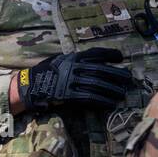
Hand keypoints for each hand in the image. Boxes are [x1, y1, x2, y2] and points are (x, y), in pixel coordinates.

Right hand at [15, 48, 132, 111]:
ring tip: (123, 93)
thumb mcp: (60, 60)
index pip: (95, 53)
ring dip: (112, 89)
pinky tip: (111, 104)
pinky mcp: (68, 95)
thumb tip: (95, 60)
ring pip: (97, 84)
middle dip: (116, 74)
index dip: (109, 54)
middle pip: (100, 70)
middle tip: (129, 78)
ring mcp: (70, 81)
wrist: (28, 86)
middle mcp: (73, 67)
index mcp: (72, 57)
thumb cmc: (45, 72)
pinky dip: (102, 101)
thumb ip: (76, 60)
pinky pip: (89, 98)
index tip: (121, 57)